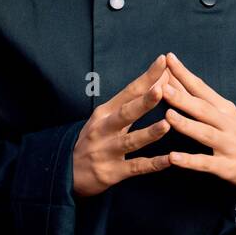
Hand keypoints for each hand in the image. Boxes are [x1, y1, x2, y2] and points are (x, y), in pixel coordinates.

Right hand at [71, 55, 174, 198]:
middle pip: (126, 113)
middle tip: (161, 89)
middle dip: (144, 102)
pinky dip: (153, 164)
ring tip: (167, 124)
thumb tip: (160, 80)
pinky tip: (170, 160)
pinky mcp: (112, 172)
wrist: (66, 171)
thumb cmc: (94, 139)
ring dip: (149, 133)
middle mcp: (104, 129)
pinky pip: (135, 167)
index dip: (146, 77)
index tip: (163, 61)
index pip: (128, 91)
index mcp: (104, 113)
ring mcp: (107, 151)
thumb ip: (133, 102)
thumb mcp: (106, 118)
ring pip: (131, 141)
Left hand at [159, 51, 235, 189]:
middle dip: (183, 98)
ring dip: (186, 125)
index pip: (202, 88)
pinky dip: (189, 160)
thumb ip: (200, 99)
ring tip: (168, 116)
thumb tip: (172, 78)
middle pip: (203, 109)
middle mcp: (228, 123)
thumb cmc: (235, 134)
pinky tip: (172, 157)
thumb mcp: (223, 114)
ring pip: (205, 133)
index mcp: (224, 108)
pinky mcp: (226, 166)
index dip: (185, 74)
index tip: (167, 58)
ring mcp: (228, 145)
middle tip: (162, 87)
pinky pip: (205, 163)